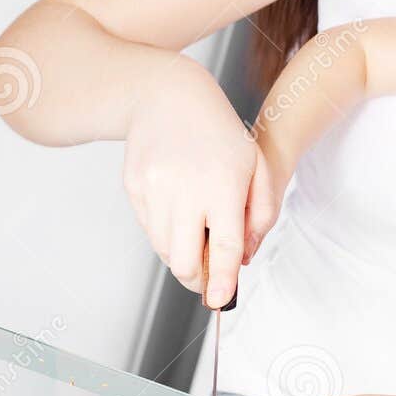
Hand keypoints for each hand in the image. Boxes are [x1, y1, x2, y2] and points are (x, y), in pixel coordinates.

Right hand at [123, 55, 286, 307]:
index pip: (224, 248)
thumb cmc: (218, 131)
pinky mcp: (134, 187)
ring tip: (197, 238)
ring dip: (182, 257)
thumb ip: (261, 213)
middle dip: (199, 279)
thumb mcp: (256, 165)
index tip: (221, 301)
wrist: (168, 95)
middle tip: (210, 279)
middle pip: (186, 262)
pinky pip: (149, 229)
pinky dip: (166, 234)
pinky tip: (179, 213)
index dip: (223, 281)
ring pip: (165, 250)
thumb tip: (244, 257)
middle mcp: (186, 191)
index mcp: (223, 187)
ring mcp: (155, 190)